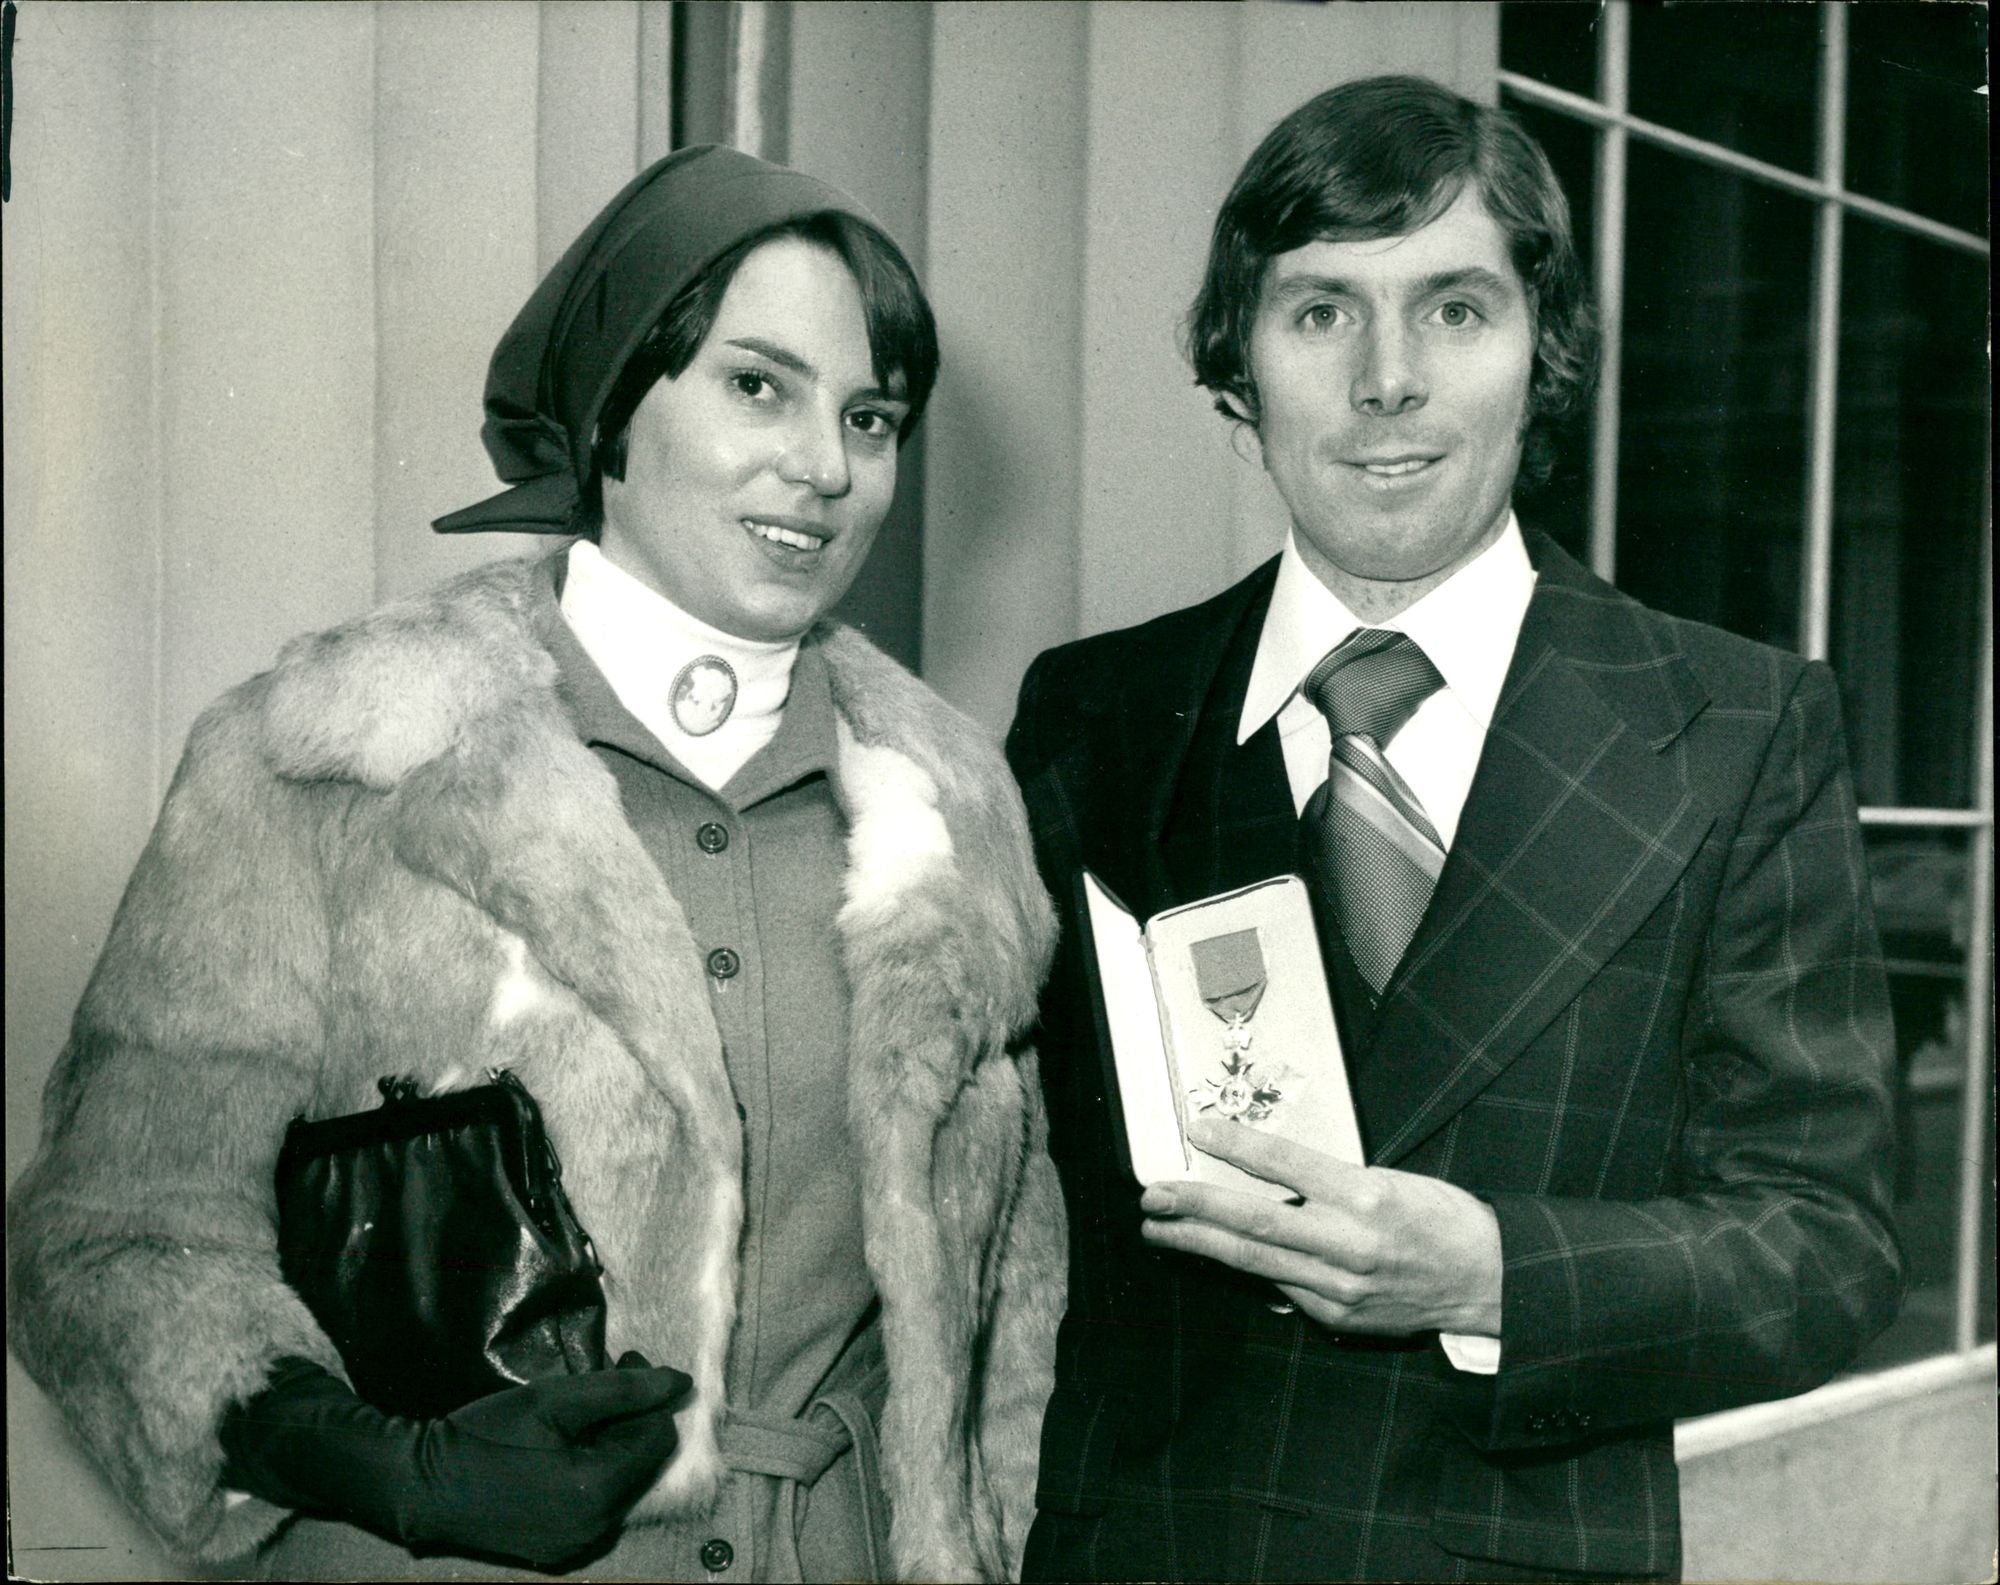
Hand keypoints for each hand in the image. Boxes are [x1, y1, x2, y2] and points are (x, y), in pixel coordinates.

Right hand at [222, 1353, 689, 1570]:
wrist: (419, 1484)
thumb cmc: (484, 1436)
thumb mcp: (555, 1400)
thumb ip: (622, 1390)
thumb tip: (682, 1383)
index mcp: (599, 1493)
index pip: (658, 1438)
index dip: (649, 1396)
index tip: (625, 1357)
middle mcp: (596, 1530)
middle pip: (641, 1462)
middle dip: (630, 1417)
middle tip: (605, 1375)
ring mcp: (576, 1548)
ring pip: (620, 1482)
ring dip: (611, 1442)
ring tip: (580, 1410)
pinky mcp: (556, 1552)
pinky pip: (595, 1504)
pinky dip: (591, 1471)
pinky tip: (563, 1445)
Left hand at [1139, 1117, 1502, 1338]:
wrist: (1487, 1281)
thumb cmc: (1439, 1217)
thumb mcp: (1389, 1179)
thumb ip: (1328, 1183)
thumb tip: (1264, 1176)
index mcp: (1366, 1196)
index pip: (1287, 1164)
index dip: (1237, 1146)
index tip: (1197, 1128)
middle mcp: (1349, 1243)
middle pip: (1255, 1223)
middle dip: (1195, 1208)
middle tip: (1152, 1195)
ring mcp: (1340, 1285)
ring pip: (1255, 1261)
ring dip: (1199, 1243)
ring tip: (1160, 1227)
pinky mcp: (1337, 1314)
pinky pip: (1279, 1286)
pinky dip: (1244, 1267)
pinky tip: (1214, 1253)